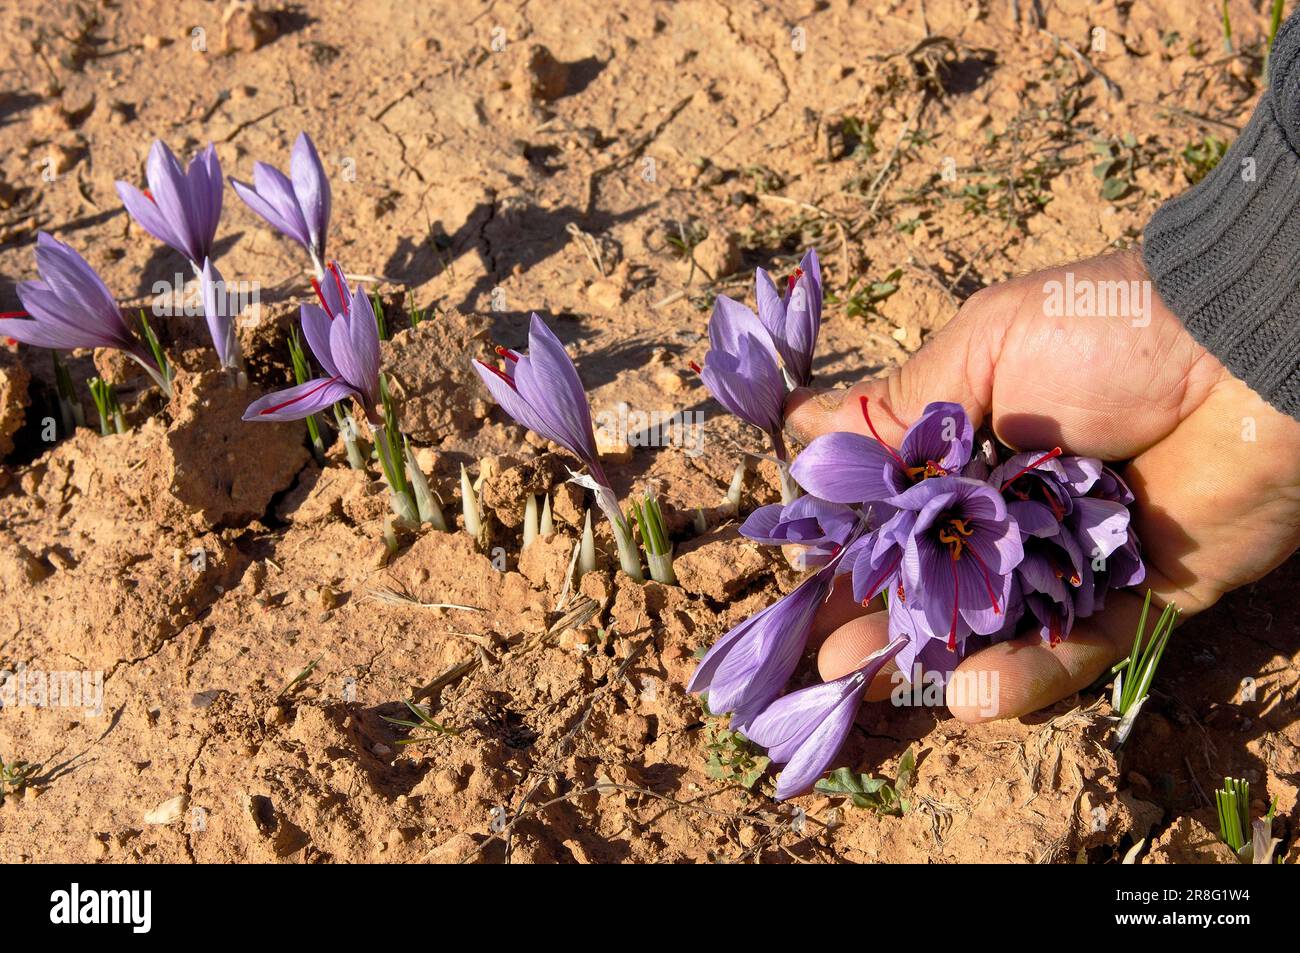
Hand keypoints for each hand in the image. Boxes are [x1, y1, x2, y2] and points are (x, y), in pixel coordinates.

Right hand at [785, 249, 1299, 720]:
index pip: (902, 499)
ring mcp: (1078, 553)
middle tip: (814, 649)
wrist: (1256, 354)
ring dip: (927, 651)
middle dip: (873, 607)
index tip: (798, 567)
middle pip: (936, 568)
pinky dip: (1027, 673)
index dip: (851, 535)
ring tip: (858, 680)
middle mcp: (1024, 500)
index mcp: (982, 437)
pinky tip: (967, 693)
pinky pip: (1078, 645)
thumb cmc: (1111, 334)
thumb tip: (800, 426)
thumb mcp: (987, 345)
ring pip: (995, 618)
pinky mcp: (1141, 596)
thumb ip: (902, 404)